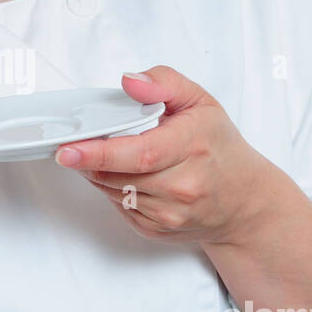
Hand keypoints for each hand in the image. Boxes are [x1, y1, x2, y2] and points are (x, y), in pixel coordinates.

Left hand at [53, 66, 268, 246]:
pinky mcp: (156, 230)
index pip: (138, 154)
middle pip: (116, 175)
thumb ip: (164, 83)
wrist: (244, 201)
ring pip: (112, 191)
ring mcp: (169, 214)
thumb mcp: (200, 101)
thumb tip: (130, 82)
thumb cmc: (220, 148)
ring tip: (112, 156)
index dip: (98, 153)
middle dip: (90, 160)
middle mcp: (182, 186)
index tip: (68, 150)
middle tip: (78, 145)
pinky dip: (115, 189)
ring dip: (101, 173)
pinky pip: (119, 206)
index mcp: (191, 148)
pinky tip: (131, 176)